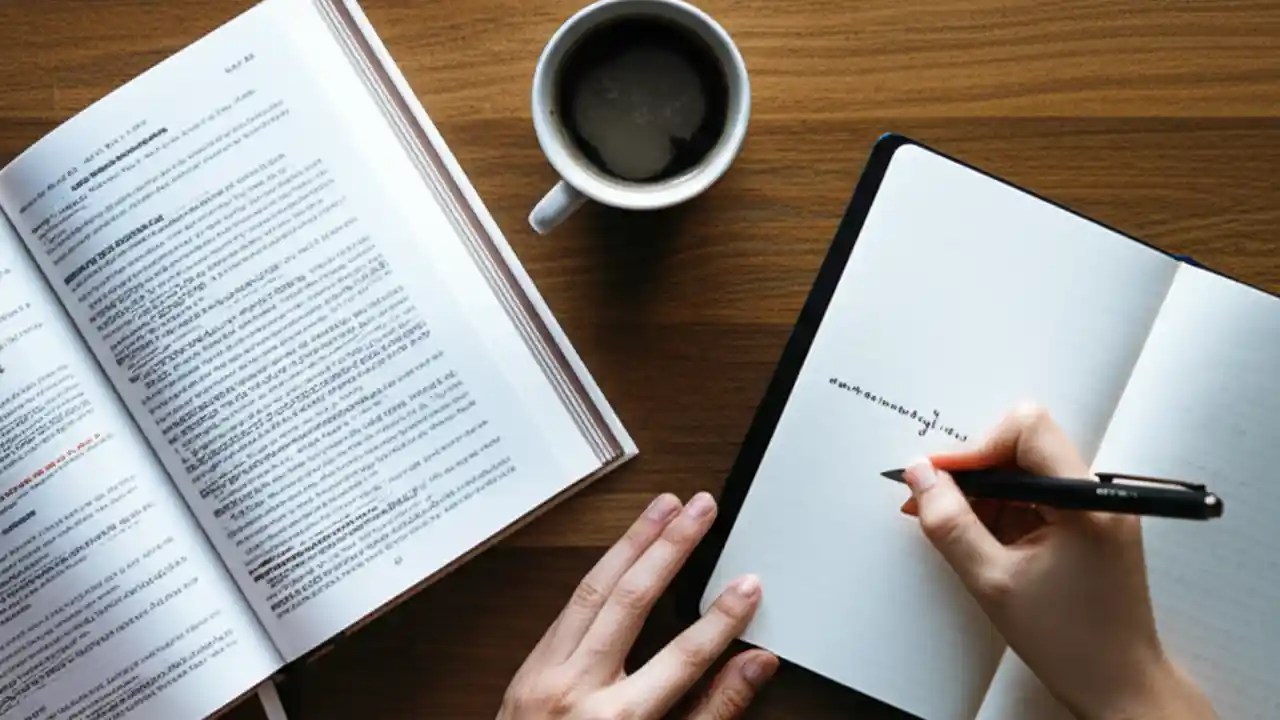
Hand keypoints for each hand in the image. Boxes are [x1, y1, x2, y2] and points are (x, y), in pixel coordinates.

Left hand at [499, 492, 778, 719]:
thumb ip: (711, 715)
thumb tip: (754, 666)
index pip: (683, 657)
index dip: (722, 618)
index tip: (750, 585)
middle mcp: (576, 692)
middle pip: (632, 601)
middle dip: (673, 548)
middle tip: (704, 508)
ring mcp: (545, 675)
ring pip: (594, 589)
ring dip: (632, 541)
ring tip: (664, 506)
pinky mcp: (528, 667)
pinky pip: (569, 605)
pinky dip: (599, 569)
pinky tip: (622, 547)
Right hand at [900, 405, 1214, 719]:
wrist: (1119, 686)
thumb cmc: (1070, 642)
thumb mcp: (993, 582)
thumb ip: (950, 523)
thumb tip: (920, 475)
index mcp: (1086, 500)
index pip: (1027, 430)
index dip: (975, 449)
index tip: (938, 479)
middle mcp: (1096, 494)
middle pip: (1022, 448)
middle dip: (972, 472)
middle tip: (930, 502)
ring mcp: (1094, 509)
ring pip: (1023, 473)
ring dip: (983, 495)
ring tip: (949, 529)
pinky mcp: (1086, 525)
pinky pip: (1033, 499)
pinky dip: (999, 512)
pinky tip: (975, 540)